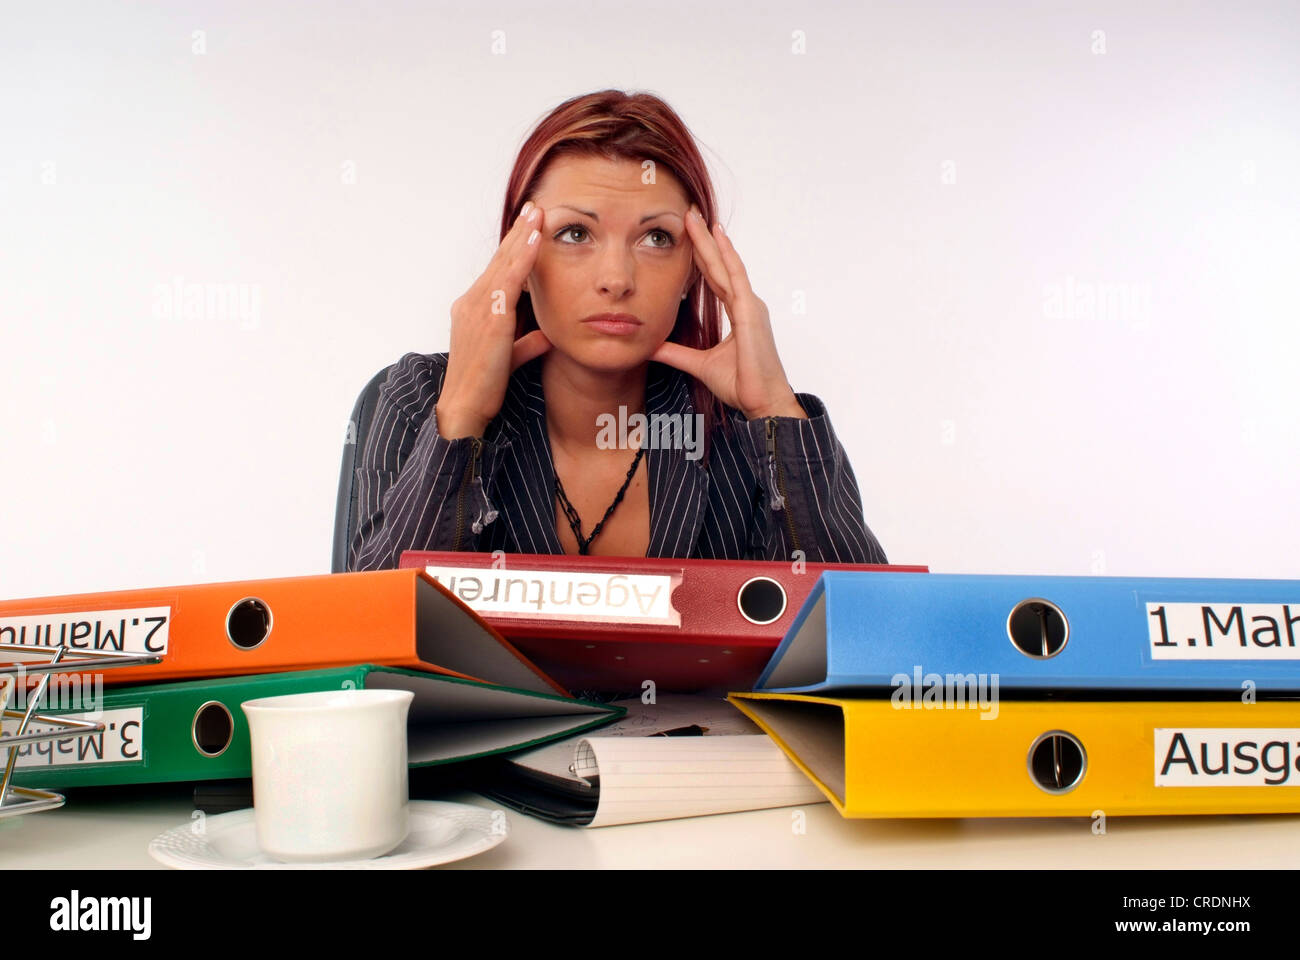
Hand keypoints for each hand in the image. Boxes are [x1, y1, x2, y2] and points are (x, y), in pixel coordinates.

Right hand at [437, 201, 553, 437]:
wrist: (464, 407)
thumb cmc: (483, 386)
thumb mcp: (509, 358)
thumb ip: (527, 344)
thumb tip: (547, 336)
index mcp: (473, 309)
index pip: (498, 271)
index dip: (514, 248)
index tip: (529, 227)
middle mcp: (472, 302)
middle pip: (500, 259)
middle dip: (519, 231)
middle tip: (535, 207)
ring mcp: (478, 308)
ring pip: (504, 263)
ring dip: (523, 236)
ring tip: (538, 213)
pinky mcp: (491, 319)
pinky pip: (510, 281)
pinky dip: (523, 258)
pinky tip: (535, 240)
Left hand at [650, 204, 804, 420]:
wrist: (762, 402)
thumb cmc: (742, 385)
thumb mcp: (699, 364)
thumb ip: (676, 352)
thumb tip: (652, 346)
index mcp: (738, 312)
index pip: (716, 277)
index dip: (702, 255)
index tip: (689, 234)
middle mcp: (746, 304)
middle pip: (720, 265)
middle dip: (704, 239)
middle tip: (689, 213)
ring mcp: (751, 305)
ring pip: (726, 265)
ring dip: (710, 240)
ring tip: (696, 216)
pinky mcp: (750, 312)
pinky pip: (736, 277)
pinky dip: (726, 255)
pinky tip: (717, 236)